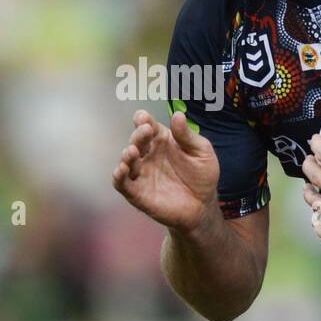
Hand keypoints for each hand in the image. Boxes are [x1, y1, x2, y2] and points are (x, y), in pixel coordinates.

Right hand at [113, 109, 219, 233]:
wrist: (203, 206)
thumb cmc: (201, 176)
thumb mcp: (201, 152)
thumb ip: (187, 135)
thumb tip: (178, 115)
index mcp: (161, 140)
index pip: (147, 126)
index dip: (143, 120)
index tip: (144, 118)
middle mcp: (148, 155)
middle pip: (136, 141)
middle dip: (138, 135)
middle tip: (145, 131)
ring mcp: (141, 173)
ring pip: (127, 161)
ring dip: (127, 154)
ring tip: (133, 151)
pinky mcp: (137, 193)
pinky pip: (122, 183)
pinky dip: (118, 176)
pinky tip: (121, 170)